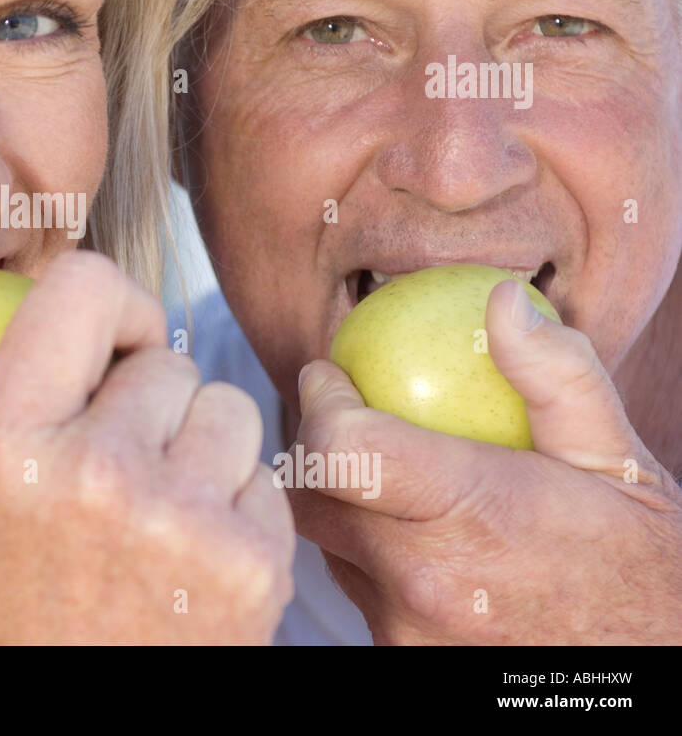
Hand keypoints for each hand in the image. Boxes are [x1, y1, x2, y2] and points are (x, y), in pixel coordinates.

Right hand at [0, 250, 293, 643]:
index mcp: (7, 448)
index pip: (86, 288)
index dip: (107, 297)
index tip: (104, 339)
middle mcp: (103, 474)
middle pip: (163, 358)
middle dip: (141, 392)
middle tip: (111, 448)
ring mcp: (188, 520)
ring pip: (224, 409)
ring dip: (193, 440)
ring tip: (149, 498)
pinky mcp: (255, 563)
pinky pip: (262, 477)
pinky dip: (231, 500)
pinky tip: (185, 547)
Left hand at [291, 278, 681, 643]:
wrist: (659, 662)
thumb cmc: (638, 556)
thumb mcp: (613, 455)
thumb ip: (554, 373)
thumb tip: (499, 298)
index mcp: (471, 516)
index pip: (339, 450)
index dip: (320, 401)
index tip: (330, 374)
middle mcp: (424, 582)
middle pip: (312, 496)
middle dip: (318, 444)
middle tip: (350, 410)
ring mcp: (407, 631)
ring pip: (327, 545)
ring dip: (344, 499)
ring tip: (389, 468)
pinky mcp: (402, 659)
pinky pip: (355, 589)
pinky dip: (369, 551)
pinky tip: (412, 528)